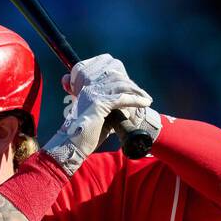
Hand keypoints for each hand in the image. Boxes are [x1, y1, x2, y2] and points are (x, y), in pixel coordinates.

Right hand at [42, 54, 153, 173]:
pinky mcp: (99, 104)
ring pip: (121, 86)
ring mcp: (93, 94)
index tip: (135, 89)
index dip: (124, 80)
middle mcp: (89, 88)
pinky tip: (145, 103)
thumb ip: (110, 108)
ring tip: (147, 99)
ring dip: (137, 92)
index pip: (109, 75)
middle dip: (132, 85)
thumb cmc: (85, 134)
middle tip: (144, 94)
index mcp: (87, 89)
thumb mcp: (99, 116)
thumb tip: (128, 107)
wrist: (72, 144)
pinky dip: (136, 100)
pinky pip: (122, 98)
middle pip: (117, 78)